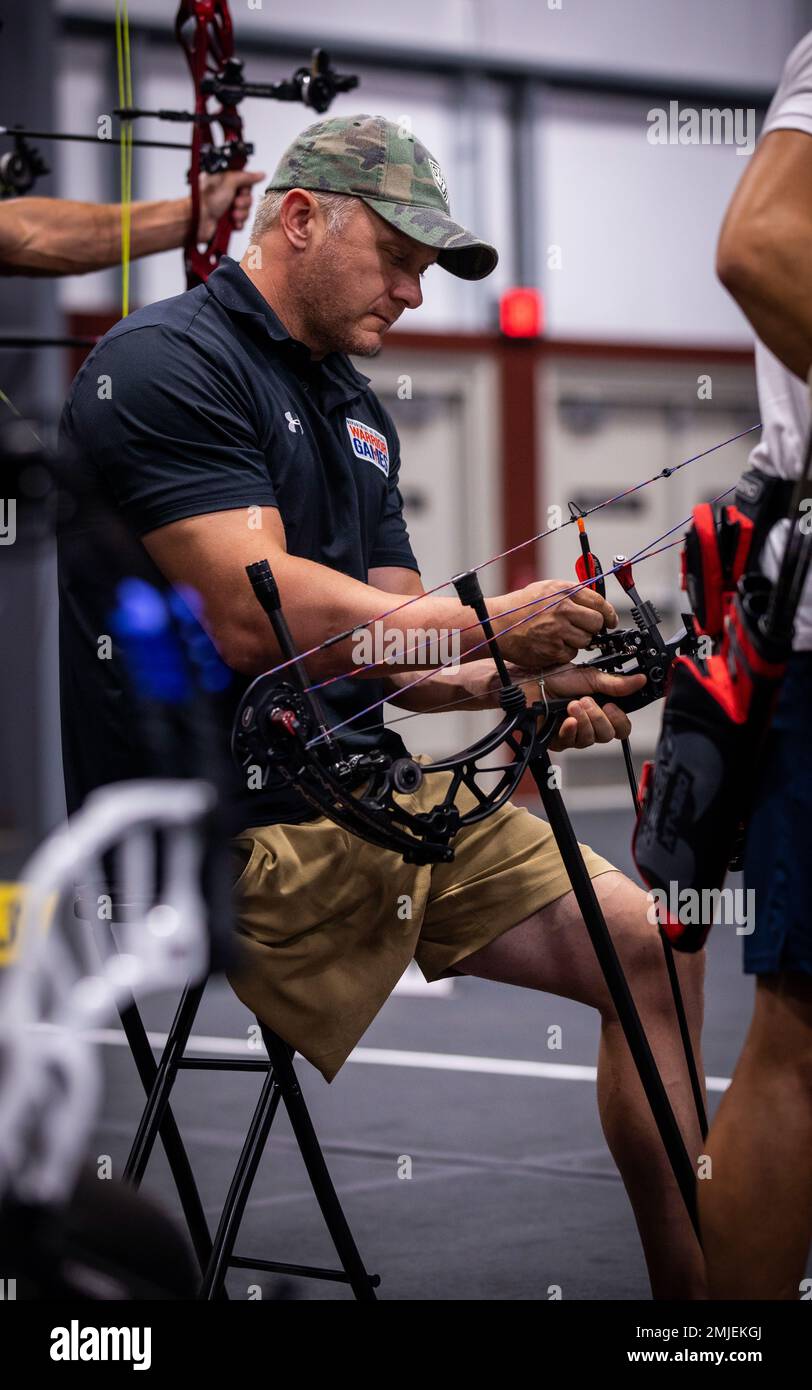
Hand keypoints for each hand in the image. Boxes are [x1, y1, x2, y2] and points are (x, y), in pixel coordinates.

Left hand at [197, 169, 265, 241]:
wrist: (198, 220)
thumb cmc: (206, 199)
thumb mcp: (229, 181)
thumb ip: (246, 177)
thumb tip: (260, 174)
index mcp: (225, 181)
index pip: (246, 183)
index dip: (246, 188)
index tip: (241, 190)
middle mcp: (227, 194)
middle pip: (248, 198)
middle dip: (243, 203)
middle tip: (234, 203)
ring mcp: (227, 208)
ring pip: (245, 212)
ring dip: (240, 214)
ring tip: (231, 214)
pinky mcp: (227, 222)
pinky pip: (241, 223)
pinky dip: (237, 224)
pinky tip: (231, 222)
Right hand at [489, 579, 616, 666]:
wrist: (497, 625)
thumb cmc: (521, 607)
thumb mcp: (547, 589)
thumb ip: (572, 594)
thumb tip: (597, 603)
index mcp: (564, 591)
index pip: (599, 602)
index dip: (608, 614)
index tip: (609, 620)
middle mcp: (562, 609)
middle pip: (596, 623)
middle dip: (594, 628)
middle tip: (583, 629)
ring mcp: (558, 631)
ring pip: (586, 641)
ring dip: (578, 640)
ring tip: (560, 635)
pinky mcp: (552, 650)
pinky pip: (570, 654)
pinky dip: (564, 651)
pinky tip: (550, 644)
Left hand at [511, 663, 646, 749]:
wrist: (527, 684)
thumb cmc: (553, 678)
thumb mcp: (588, 677)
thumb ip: (615, 684)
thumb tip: (640, 680)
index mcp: (599, 708)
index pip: (620, 726)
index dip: (619, 719)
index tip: (611, 706)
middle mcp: (589, 723)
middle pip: (608, 735)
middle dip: (598, 717)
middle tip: (585, 701)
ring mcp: (574, 733)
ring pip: (591, 739)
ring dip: (583, 720)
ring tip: (572, 704)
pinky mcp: (558, 741)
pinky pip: (572, 742)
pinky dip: (570, 729)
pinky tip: (566, 720)